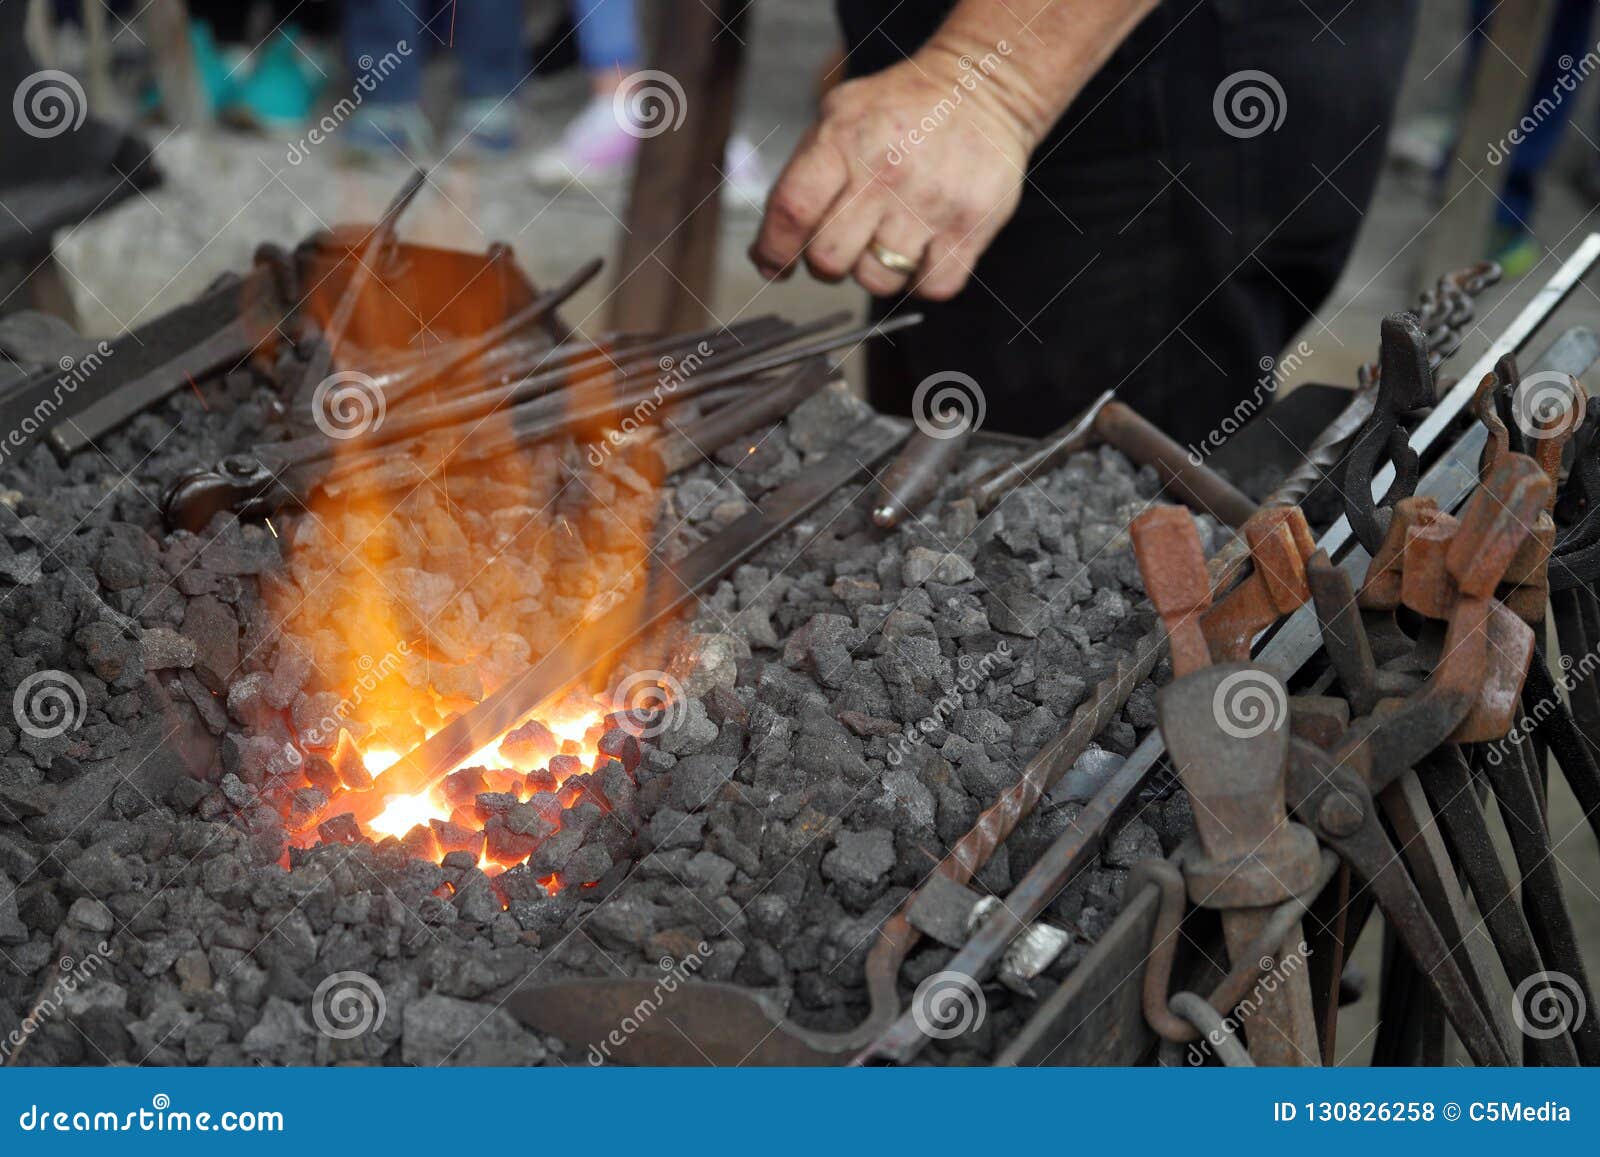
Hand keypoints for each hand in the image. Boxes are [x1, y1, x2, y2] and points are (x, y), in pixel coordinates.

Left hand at [749, 53, 1036, 300]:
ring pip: (878, 281)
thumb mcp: (838, 116)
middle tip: (841, 245)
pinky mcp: (971, 223)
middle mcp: (885, 172)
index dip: (773, 250)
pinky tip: (922, 251)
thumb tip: (766, 253)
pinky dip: (921, 280)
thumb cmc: (899, 111)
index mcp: (843, 141)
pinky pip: (931, 287)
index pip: (791, 211)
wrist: (979, 87)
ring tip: (888, 238)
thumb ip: (799, 178)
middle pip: (829, 259)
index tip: (775, 263)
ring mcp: (930, 201)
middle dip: (826, 264)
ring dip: (875, 271)